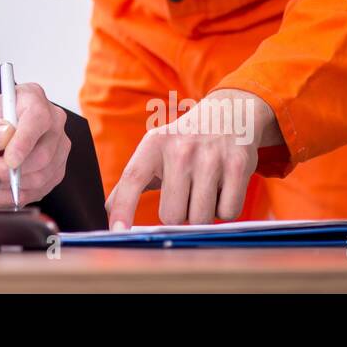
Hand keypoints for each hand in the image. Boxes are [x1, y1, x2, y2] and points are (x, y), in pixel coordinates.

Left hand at [0, 83, 69, 205]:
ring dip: (14, 185)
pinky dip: (17, 195)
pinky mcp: (57, 168)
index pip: (38, 119)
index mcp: (35, 99)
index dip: (24, 142)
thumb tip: (2, 137)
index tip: (9, 160)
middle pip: (43, 153)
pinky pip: (41, 188)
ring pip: (43, 175)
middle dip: (14, 170)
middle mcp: (53, 121)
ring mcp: (59, 146)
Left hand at [105, 88, 282, 228]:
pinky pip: (228, 212)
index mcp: (154, 144)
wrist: (228, 115)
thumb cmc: (184, 142)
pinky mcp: (238, 166)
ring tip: (204, 189)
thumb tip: (109, 210)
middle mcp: (180, 149)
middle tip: (185, 194)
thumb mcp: (154, 150)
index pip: (132, 178)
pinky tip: (223, 187)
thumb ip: (131, 181)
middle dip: (179, 214)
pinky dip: (226, 209)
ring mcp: (210, 157)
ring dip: (203, 213)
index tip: (117, 232)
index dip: (123, 208)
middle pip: (172, 215)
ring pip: (201, 218)